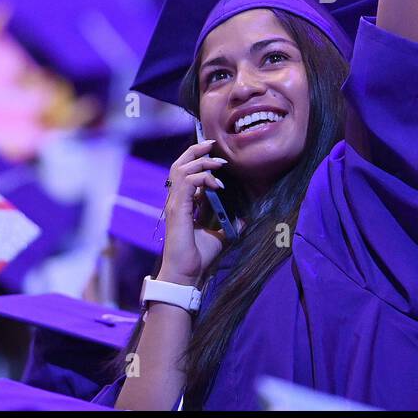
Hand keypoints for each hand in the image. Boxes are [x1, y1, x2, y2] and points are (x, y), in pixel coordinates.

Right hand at [157, 139, 229, 285]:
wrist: (187, 273)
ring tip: (218, 163)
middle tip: (212, 144)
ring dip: (201, 162)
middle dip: (195, 150)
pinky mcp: (178, 209)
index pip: (185, 172)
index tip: (216, 155)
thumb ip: (227, 224)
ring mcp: (175, 203)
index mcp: (183, 203)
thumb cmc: (198, 257)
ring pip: (181, 169)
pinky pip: (187, 182)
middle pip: (178, 164)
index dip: (198, 159)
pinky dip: (203, 178)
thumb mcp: (219, 236)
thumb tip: (243, 219)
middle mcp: (176, 200)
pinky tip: (217, 184)